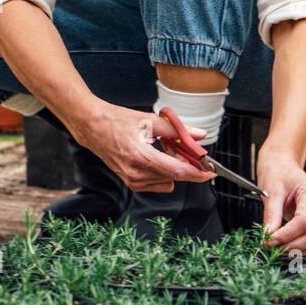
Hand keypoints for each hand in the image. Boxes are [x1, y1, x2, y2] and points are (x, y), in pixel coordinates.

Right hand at [70, 101, 214, 192]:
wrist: (93, 128)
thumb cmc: (118, 121)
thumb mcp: (149, 120)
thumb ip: (177, 129)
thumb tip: (199, 135)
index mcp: (141, 155)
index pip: (177, 171)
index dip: (198, 172)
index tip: (211, 171)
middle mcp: (136, 173)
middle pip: (175, 176)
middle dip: (186, 164)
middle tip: (185, 147)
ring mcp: (133, 180)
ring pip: (168, 180)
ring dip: (173, 167)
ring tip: (162, 148)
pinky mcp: (131, 184)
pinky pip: (159, 183)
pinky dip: (163, 172)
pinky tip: (155, 156)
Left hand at [257, 149, 305, 253]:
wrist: (282, 165)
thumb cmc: (278, 172)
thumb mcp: (271, 191)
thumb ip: (271, 214)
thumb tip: (269, 235)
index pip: (305, 221)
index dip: (287, 234)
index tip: (270, 240)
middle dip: (291, 245)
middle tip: (270, 246)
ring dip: (294, 248)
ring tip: (274, 246)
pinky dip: (297, 246)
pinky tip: (282, 244)